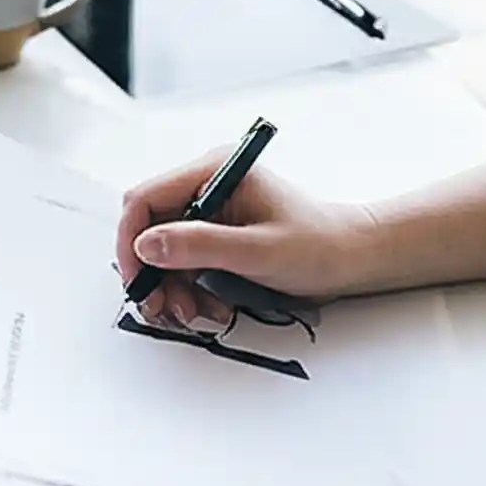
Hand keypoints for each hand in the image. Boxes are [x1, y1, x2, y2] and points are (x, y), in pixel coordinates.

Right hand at [117, 147, 375, 327]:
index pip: (146, 199)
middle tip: (164, 307)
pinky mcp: (214, 235)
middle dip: (153, 273)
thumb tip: (147, 245)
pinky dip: (188, 291)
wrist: (352, 259)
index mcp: (214, 171)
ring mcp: (209, 211)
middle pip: (149, 228)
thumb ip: (200, 245)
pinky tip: (209, 308)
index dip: (132, 241)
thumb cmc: (319, 245)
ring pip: (162, 253)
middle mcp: (206, 186)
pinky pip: (182, 265)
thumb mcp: (258, 250)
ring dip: (171, 288)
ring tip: (196, 313)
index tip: (138, 279)